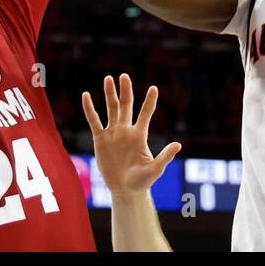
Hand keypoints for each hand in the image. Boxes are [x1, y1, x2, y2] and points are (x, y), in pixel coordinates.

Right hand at [82, 74, 181, 195]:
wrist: (125, 190)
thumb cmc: (143, 180)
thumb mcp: (155, 169)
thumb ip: (165, 156)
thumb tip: (178, 144)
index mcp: (140, 135)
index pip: (145, 113)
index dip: (150, 101)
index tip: (154, 88)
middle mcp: (126, 130)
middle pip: (126, 105)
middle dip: (125, 90)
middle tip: (124, 76)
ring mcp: (113, 133)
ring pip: (111, 109)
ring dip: (109, 94)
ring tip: (108, 78)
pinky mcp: (100, 139)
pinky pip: (94, 121)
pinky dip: (90, 109)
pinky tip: (86, 96)